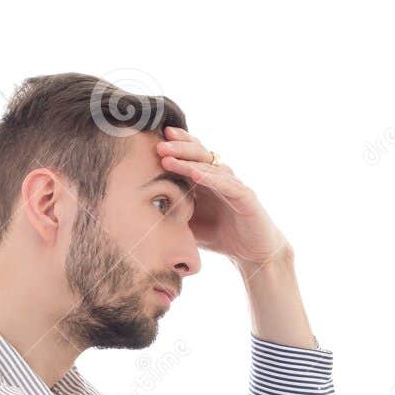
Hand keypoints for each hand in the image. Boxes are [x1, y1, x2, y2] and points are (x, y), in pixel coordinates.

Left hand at [155, 126, 289, 267]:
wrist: (253, 254)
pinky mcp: (245, 197)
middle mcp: (221, 177)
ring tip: (168, 157)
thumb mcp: (189, 224)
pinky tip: (194, 174)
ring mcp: (233, 185)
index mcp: (207, 180)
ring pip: (210, 166)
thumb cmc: (221, 237)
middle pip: (199, 154)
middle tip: (159, 144)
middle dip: (178, 148)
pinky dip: (210, 178)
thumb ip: (172, 213)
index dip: (176, 145)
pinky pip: (226, 184)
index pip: (191, 155)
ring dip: (188, 161)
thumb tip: (141, 209)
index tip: (154, 139)